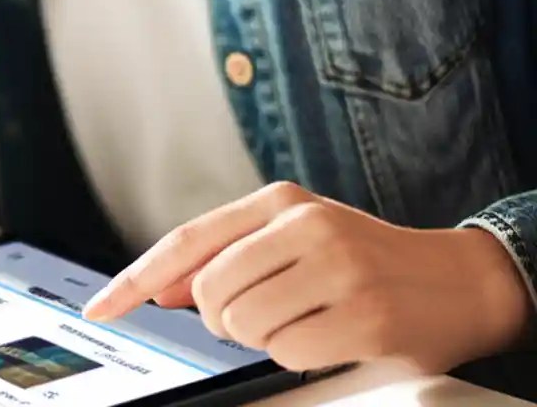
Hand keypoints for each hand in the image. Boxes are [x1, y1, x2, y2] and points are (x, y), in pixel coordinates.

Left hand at [83, 182, 531, 372]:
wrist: (456, 279)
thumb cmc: (362, 260)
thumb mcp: (290, 240)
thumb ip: (224, 259)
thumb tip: (160, 289)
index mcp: (279, 201)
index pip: (186, 241)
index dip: (134, 278)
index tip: (99, 306)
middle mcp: (305, 225)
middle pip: (209, 293)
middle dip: (223, 320)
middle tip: (261, 315)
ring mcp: (337, 267)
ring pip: (242, 326)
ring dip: (262, 338)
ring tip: (302, 318)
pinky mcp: (363, 312)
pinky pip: (286, 352)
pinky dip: (296, 353)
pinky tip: (327, 333)